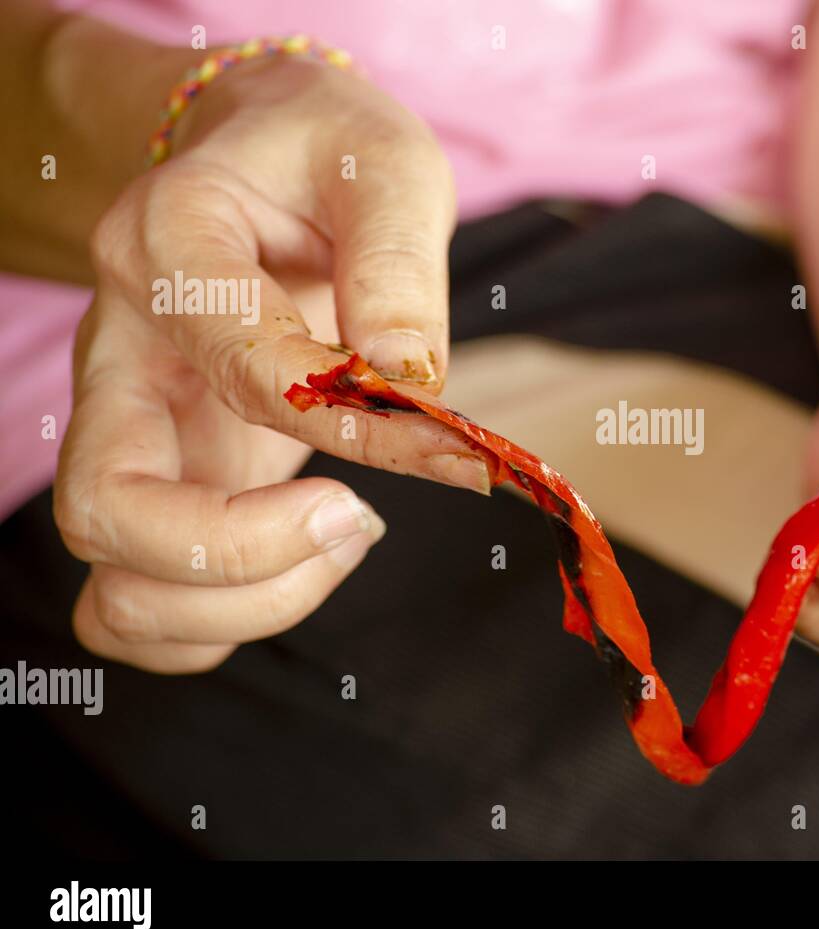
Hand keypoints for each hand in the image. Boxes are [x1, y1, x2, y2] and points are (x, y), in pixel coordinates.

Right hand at [54, 56, 484, 672]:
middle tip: (360, 519)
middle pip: (108, 515)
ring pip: (117, 589)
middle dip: (247, 557)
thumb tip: (412, 384)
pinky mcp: (160, 475)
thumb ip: (396, 264)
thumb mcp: (387, 169)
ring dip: (242, 607)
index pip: (247, 376)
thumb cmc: (331, 160)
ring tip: (350, 534)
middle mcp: (120, 352)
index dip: (361, 432)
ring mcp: (128, 428)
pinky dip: (227, 620)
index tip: (452, 446)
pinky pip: (143, 602)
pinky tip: (314, 558)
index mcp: (170, 251)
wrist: (271, 161)